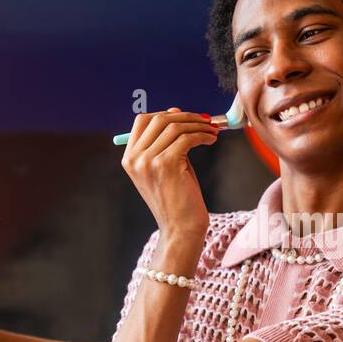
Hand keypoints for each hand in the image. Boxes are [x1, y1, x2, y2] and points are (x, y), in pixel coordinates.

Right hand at [120, 106, 219, 243]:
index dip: (167, 114)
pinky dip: (202, 135)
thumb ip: (168, 142)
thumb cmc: (177, 199)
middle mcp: (135, 158)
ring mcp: (148, 161)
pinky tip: (211, 140)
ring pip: (175, 127)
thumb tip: (176, 112)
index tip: (187, 117)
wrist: (180, 229)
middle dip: (186, 116)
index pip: (143, 121)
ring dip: (198, 125)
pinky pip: (187, 138)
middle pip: (159, 119)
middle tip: (206, 121)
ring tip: (213, 131)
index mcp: (130, 158)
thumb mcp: (167, 166)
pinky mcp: (166, 165)